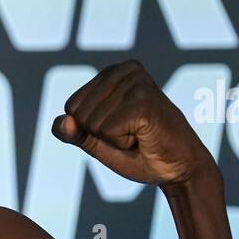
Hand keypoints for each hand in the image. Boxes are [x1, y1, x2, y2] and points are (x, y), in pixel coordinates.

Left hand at [54, 59, 216, 187]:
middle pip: (79, 114)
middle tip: (132, 134)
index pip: (71, 107)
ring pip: (91, 123)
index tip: (120, 129)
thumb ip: (75, 132)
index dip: (91, 129)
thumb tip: (59, 121)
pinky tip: (144, 136)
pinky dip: (122, 143)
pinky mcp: (143, 101)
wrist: (178, 168)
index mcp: (112, 73)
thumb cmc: (139, 152)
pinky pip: (106, 131)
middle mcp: (124, 71)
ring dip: (113, 140)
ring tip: (139, 134)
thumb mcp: (98, 142)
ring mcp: (135, 84)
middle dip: (101, 135)